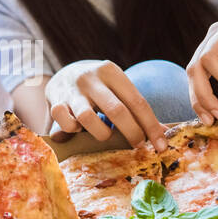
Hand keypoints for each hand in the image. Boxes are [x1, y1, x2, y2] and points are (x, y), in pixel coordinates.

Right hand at [45, 59, 167, 150]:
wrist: (64, 74)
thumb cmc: (100, 88)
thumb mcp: (117, 89)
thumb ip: (135, 107)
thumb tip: (162, 134)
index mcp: (112, 71)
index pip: (138, 102)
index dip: (151, 127)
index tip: (161, 146)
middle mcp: (91, 78)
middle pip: (117, 111)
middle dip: (131, 133)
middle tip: (137, 144)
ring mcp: (71, 89)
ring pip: (88, 119)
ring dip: (100, 133)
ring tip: (103, 134)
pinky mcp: (54, 101)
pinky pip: (65, 123)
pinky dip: (73, 130)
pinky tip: (77, 128)